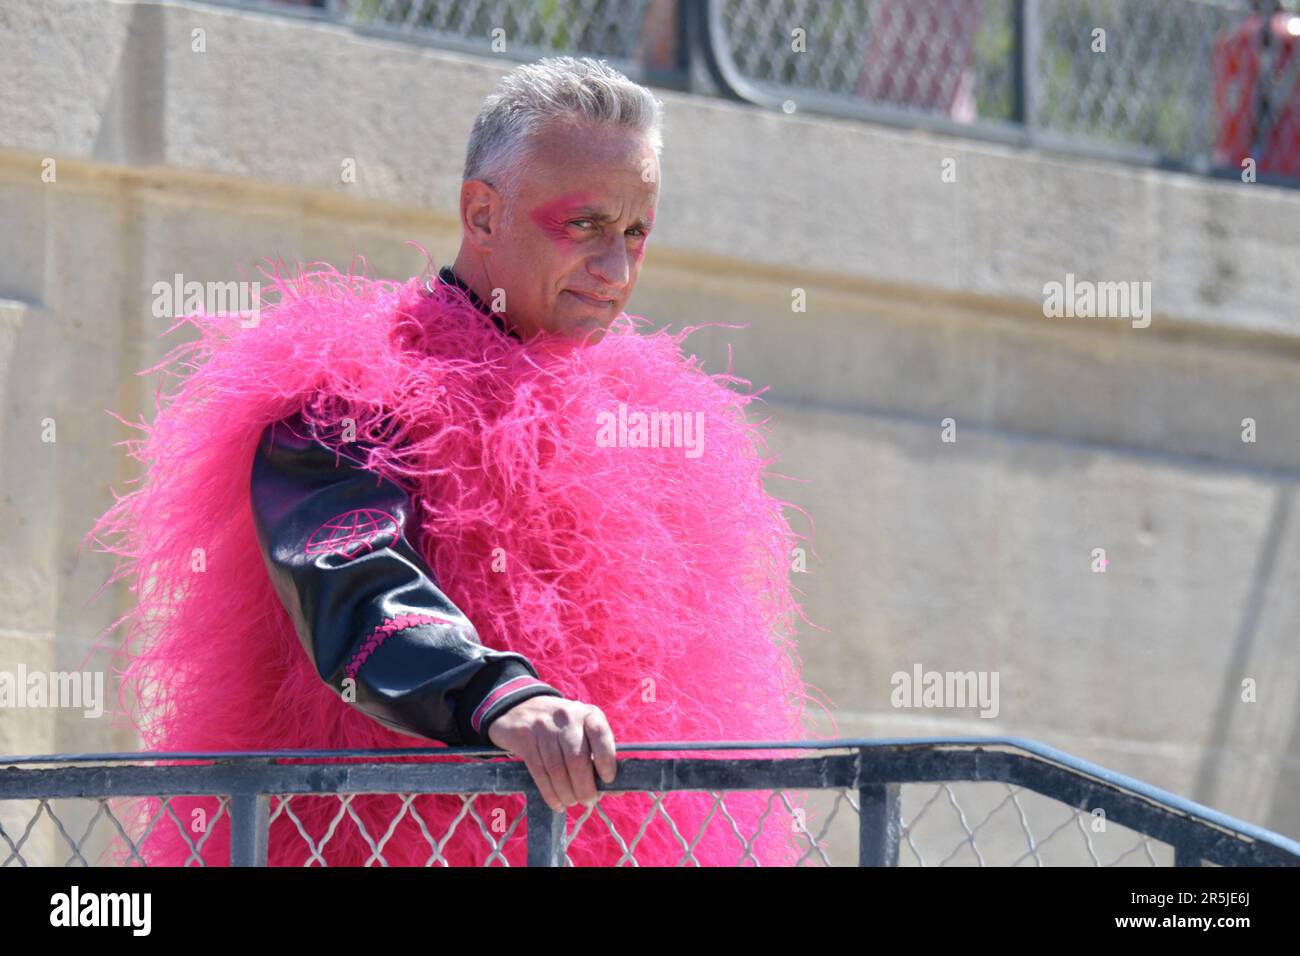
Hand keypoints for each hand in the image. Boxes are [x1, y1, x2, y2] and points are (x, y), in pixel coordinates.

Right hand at [487, 696, 616, 811]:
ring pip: (556, 768)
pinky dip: (550, 793)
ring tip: (572, 802)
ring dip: (567, 792)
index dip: (606, 759)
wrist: (523, 710)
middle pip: (576, 758)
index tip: (608, 780)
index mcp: (588, 714)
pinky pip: (539, 772)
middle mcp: (566, 717)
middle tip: (589, 801)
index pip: (600, 734)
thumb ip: (600, 757)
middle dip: (585, 786)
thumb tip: (618, 790)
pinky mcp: (524, 738)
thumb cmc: (564, 728)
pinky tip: (557, 803)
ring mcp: (543, 727)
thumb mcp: (584, 732)